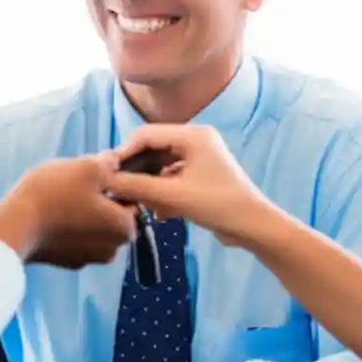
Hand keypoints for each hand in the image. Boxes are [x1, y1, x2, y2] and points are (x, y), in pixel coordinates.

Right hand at [0, 155, 135, 267]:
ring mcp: (87, 258)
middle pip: (112, 212)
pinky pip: (74, 236)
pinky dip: (67, 225)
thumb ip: (109, 163)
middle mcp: (112, 249)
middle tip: (75, 180)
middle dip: (99, 196)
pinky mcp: (65, 261)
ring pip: (92, 224)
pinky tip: (50, 211)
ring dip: (82, 210)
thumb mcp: (87, 167)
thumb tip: (115, 160)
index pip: (132, 197)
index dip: (114, 180)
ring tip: (59, 194)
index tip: (94, 171)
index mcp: (125, 227)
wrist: (13, 228)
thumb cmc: (54, 195)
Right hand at [104, 124, 277, 246]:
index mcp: (193, 135)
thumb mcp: (173, 196)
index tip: (107, 173)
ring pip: (161, 166)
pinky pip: (172, 179)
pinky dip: (162, 193)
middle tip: (117, 189)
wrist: (255, 228)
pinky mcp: (201, 177)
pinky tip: (157, 213)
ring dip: (148, 185)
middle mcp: (196, 141)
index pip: (147, 134)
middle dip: (136, 170)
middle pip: (153, 149)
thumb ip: (137, 186)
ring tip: (136, 204)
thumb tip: (106, 182)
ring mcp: (200, 159)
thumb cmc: (218, 205)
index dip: (124, 151)